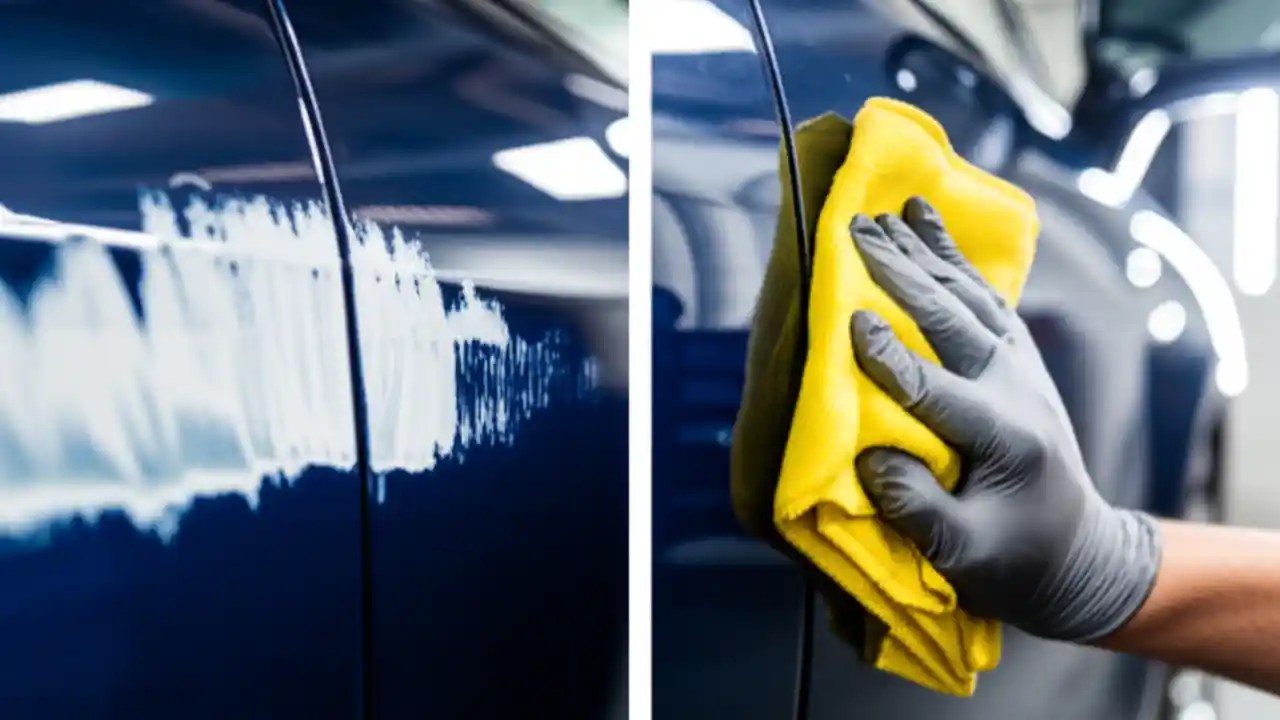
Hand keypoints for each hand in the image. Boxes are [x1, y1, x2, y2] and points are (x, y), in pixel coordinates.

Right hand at [848, 197, 1160, 642]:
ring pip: (969, 297)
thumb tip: (871, 458)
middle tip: (857, 230)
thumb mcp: (962, 554)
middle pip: (953, 320)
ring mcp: (1022, 368)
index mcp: (1005, 436)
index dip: (891, 358)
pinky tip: (928, 226)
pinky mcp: (1018, 360)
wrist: (1079, 553)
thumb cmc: (1014, 562)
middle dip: (902, 273)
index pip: (937, 388)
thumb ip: (917, 506)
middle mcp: (1018, 387)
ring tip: (887, 212)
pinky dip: (954, 258)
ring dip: (925, 252)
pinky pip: (983, 297)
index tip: (849, 322)